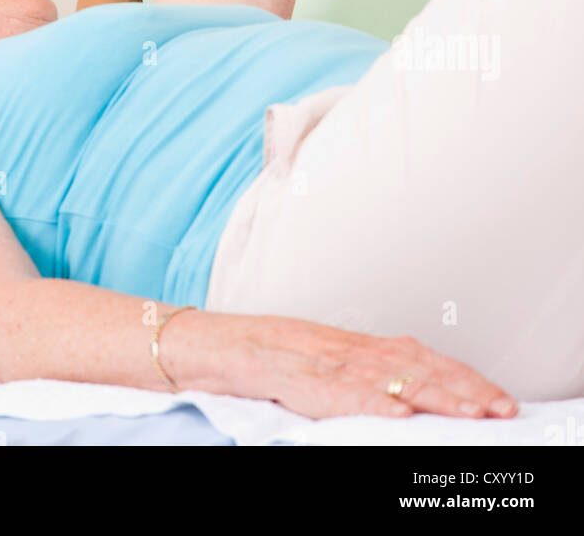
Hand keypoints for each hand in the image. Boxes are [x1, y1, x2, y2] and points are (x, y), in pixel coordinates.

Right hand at [217, 315, 517, 419]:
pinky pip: (359, 398)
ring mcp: (353, 371)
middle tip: (503, 409)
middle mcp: (376, 356)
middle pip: (433, 374)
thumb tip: (440, 386)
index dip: (474, 383)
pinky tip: (403, 415)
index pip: (442, 365)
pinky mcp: (327, 389)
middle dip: (471, 393)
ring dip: (441, 398)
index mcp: (387, 349)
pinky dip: (383, 405)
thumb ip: (396, 368)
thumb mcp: (361, 357)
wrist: (259, 347)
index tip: (504, 400)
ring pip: (406, 385)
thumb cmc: (311, 356)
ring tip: (470, 413)